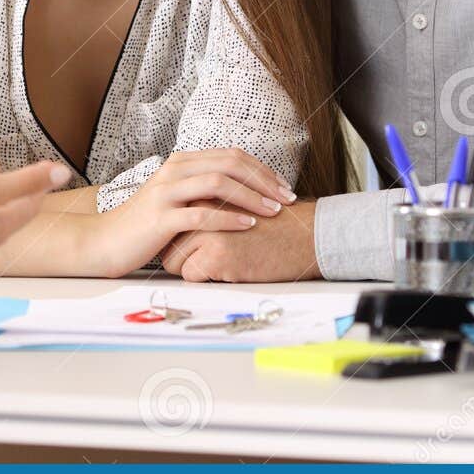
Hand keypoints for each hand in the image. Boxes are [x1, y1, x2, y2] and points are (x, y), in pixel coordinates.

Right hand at [90, 149, 296, 279]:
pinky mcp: (160, 218)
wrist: (104, 241)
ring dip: (251, 197)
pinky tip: (248, 227)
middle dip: (264, 180)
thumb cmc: (144, 225)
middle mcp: (173, 171)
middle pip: (229, 164)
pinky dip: (229, 219)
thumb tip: (242, 192)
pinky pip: (201, 215)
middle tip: (287, 198)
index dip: (261, 169)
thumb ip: (201, 190)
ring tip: (273, 212)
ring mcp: (165, 193)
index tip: (283, 187)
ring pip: (218, 184)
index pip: (230, 155)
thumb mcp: (174, 199)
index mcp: (180, 162)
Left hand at [160, 198, 320, 281]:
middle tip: (205, 260)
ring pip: (173, 261)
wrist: (304, 235)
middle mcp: (198, 208)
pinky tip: (230, 270)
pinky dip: (205, 279)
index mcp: (202, 193)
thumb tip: (182, 229)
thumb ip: (209, 209)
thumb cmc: (272, 224)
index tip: (194, 247)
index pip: (174, 223)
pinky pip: (190, 276)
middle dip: (181, 254)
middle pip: (168, 242)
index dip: (183, 238)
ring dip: (190, 268)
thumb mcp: (235, 204)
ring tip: (219, 264)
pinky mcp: (215, 254)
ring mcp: (205, 230)